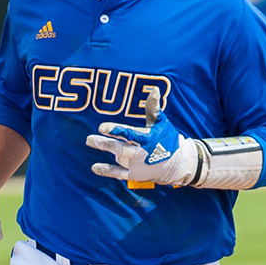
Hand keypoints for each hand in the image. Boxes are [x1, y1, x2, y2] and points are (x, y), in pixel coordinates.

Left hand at [87, 115, 202, 185]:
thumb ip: (154, 108)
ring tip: (91, 141)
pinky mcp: (134, 175)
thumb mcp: (161, 123)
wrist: (177, 164)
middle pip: (120, 148)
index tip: (102, 127)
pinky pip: (118, 173)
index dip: (115, 130)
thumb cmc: (167, 140)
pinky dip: (106, 171)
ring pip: (118, 158)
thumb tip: (154, 90)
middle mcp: (141, 153)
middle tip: (89, 139)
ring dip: (105, 150)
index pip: (129, 134)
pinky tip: (94, 167)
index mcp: (147, 139)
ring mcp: (137, 165)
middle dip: (104, 144)